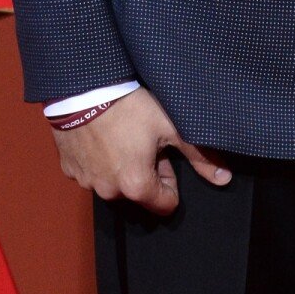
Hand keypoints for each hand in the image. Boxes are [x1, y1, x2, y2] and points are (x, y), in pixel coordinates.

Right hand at [51, 86, 231, 214]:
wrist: (85, 88)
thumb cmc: (131, 107)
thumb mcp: (171, 127)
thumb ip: (199, 156)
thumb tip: (224, 178)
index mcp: (136, 186)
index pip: (165, 205)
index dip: (171, 181)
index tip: (165, 157)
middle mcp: (109, 192)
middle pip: (138, 193)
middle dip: (145, 172)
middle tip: (144, 140)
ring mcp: (87, 182)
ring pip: (113, 183)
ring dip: (121, 167)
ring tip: (123, 135)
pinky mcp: (70, 170)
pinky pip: (91, 173)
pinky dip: (99, 160)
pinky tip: (103, 136)